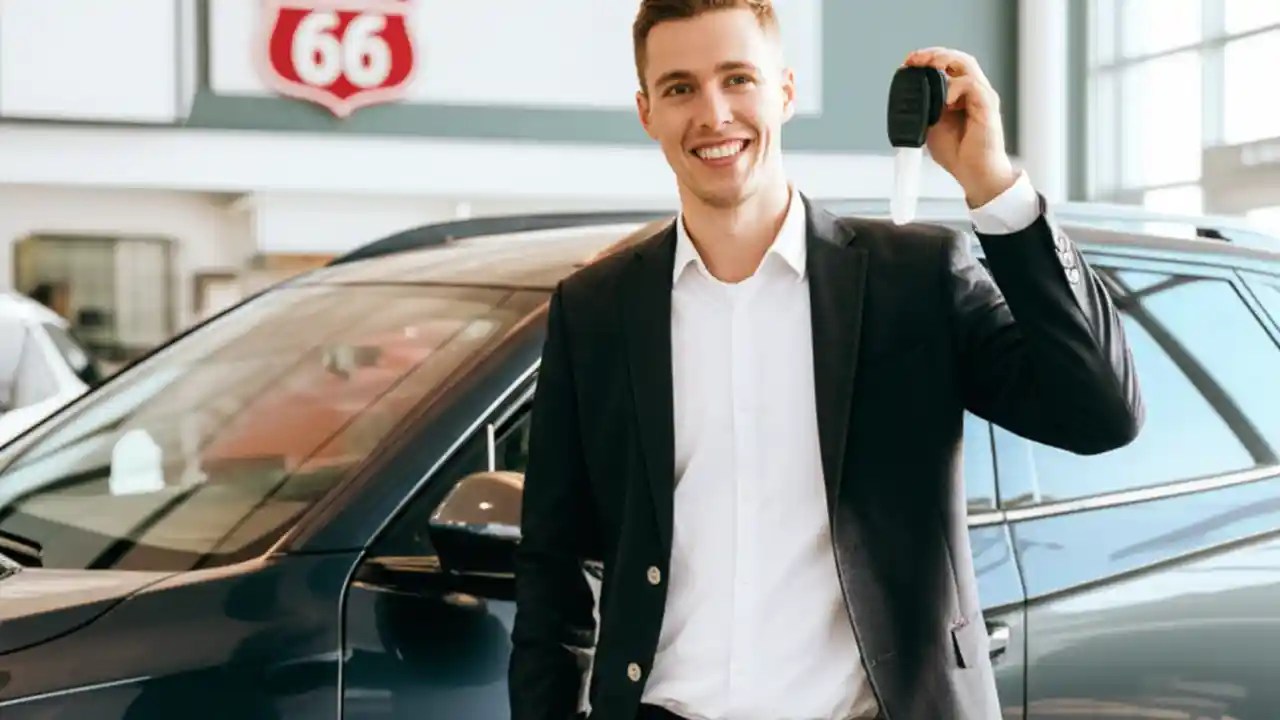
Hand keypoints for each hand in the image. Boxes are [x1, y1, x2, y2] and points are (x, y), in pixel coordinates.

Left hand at [902, 47, 1017, 207]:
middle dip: (934, 54)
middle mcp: (973, 91)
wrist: (975, 173)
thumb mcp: (931, 126)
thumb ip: (925, 109)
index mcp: (960, 94)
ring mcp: (982, 97)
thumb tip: (910, 97)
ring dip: (944, 60)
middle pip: (958, 58)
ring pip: (966, 63)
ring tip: (927, 66)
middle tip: (914, 59)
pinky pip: (970, 85)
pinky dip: (954, 88)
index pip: (948, 65)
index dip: (929, 59)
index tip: (909, 63)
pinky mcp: (987, 106)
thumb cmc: (959, 153)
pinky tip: (945, 101)